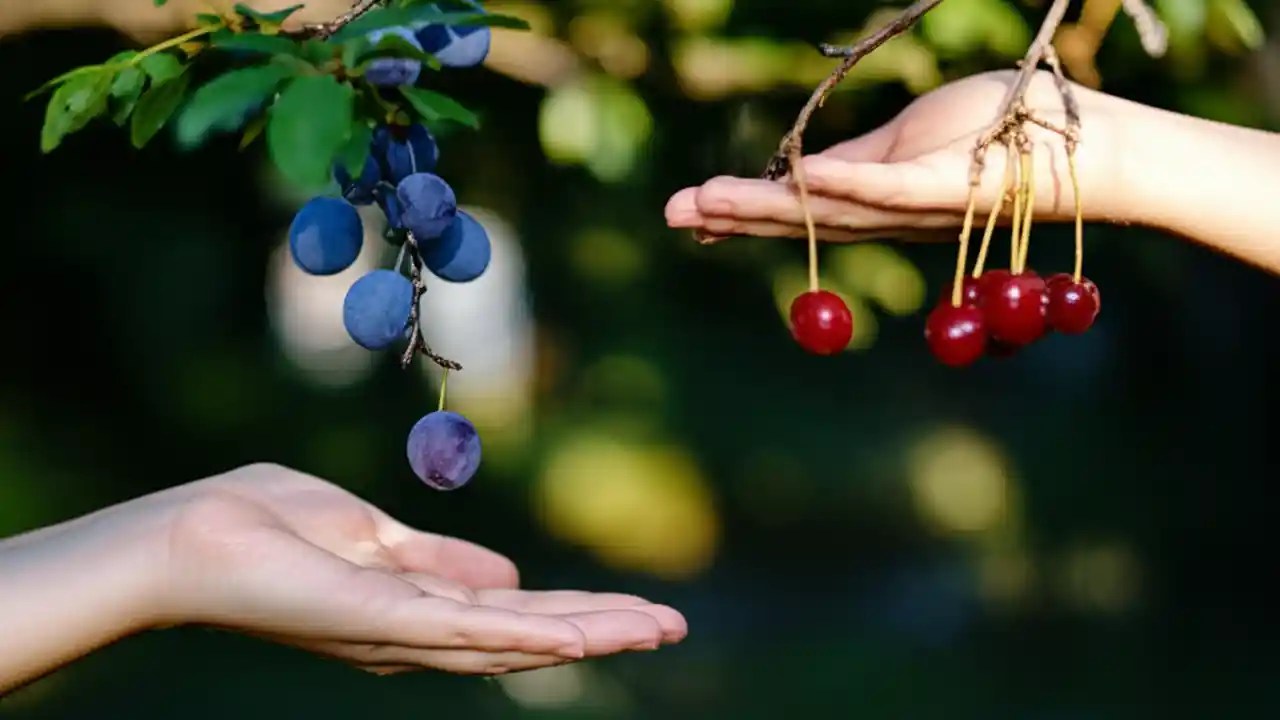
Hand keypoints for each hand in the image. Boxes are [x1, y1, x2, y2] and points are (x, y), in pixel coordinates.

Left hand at [0, 463, 686, 689]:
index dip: (579, 612)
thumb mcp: (371, 535)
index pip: (515, 613)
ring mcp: (402, 632)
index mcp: (417, 606)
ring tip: (655, 628)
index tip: (639, 610)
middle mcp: (418, 633)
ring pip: (514, 638)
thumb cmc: (262, 526)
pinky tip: (580, 638)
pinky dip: (529, 638)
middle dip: (603, 628)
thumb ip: (437, 557)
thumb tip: (509, 574)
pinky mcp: (382, 622)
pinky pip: (467, 631)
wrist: (188, 538)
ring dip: (589, 634)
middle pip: (529, 633)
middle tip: (674, 626)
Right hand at [665, 70, 1139, 243]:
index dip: (744, 212)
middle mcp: (890, 217)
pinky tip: (803, 179)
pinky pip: (891, 189)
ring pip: (831, 210)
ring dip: (768, 206)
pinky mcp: (950, 189)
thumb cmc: (1004, 135)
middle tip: (671, 214)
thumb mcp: (915, 140)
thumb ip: (864, 159)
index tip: (690, 214)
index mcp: (878, 201)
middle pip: (802, 220)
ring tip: (709, 202)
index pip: (801, 209)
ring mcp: (918, 207)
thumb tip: (806, 171)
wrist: (1087, 147)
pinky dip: (847, 186)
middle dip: (735, 216)